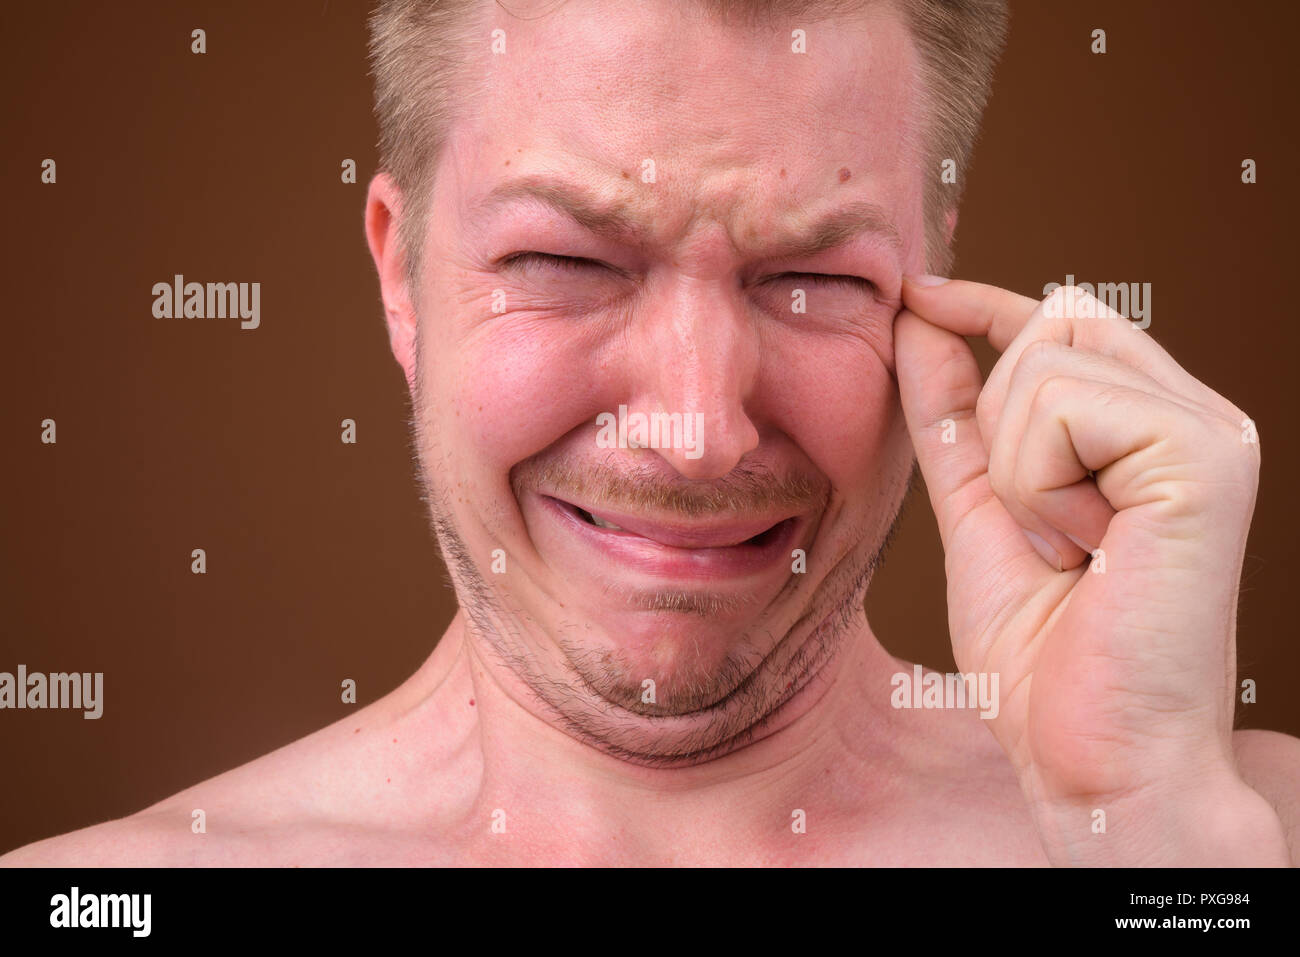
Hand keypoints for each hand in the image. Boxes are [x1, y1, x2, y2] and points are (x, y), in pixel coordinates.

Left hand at [894, 277, 1288, 864]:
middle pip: (1053, 321)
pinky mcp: (1205, 455)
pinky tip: (1086, 549)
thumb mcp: (978, 510)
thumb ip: (955, 417)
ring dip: (1017, 472)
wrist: (1092, 756)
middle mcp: (1193, 417)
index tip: (918, 295)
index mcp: (1150, 430)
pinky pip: (1064, 408)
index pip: (1067, 321)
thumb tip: (921, 321)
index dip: (988, 304)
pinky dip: (1038, 487)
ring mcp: (1208, 431)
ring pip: (1046, 363)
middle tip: (1038, 525)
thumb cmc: (1044, 656)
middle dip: (999, 421)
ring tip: (1067, 549)